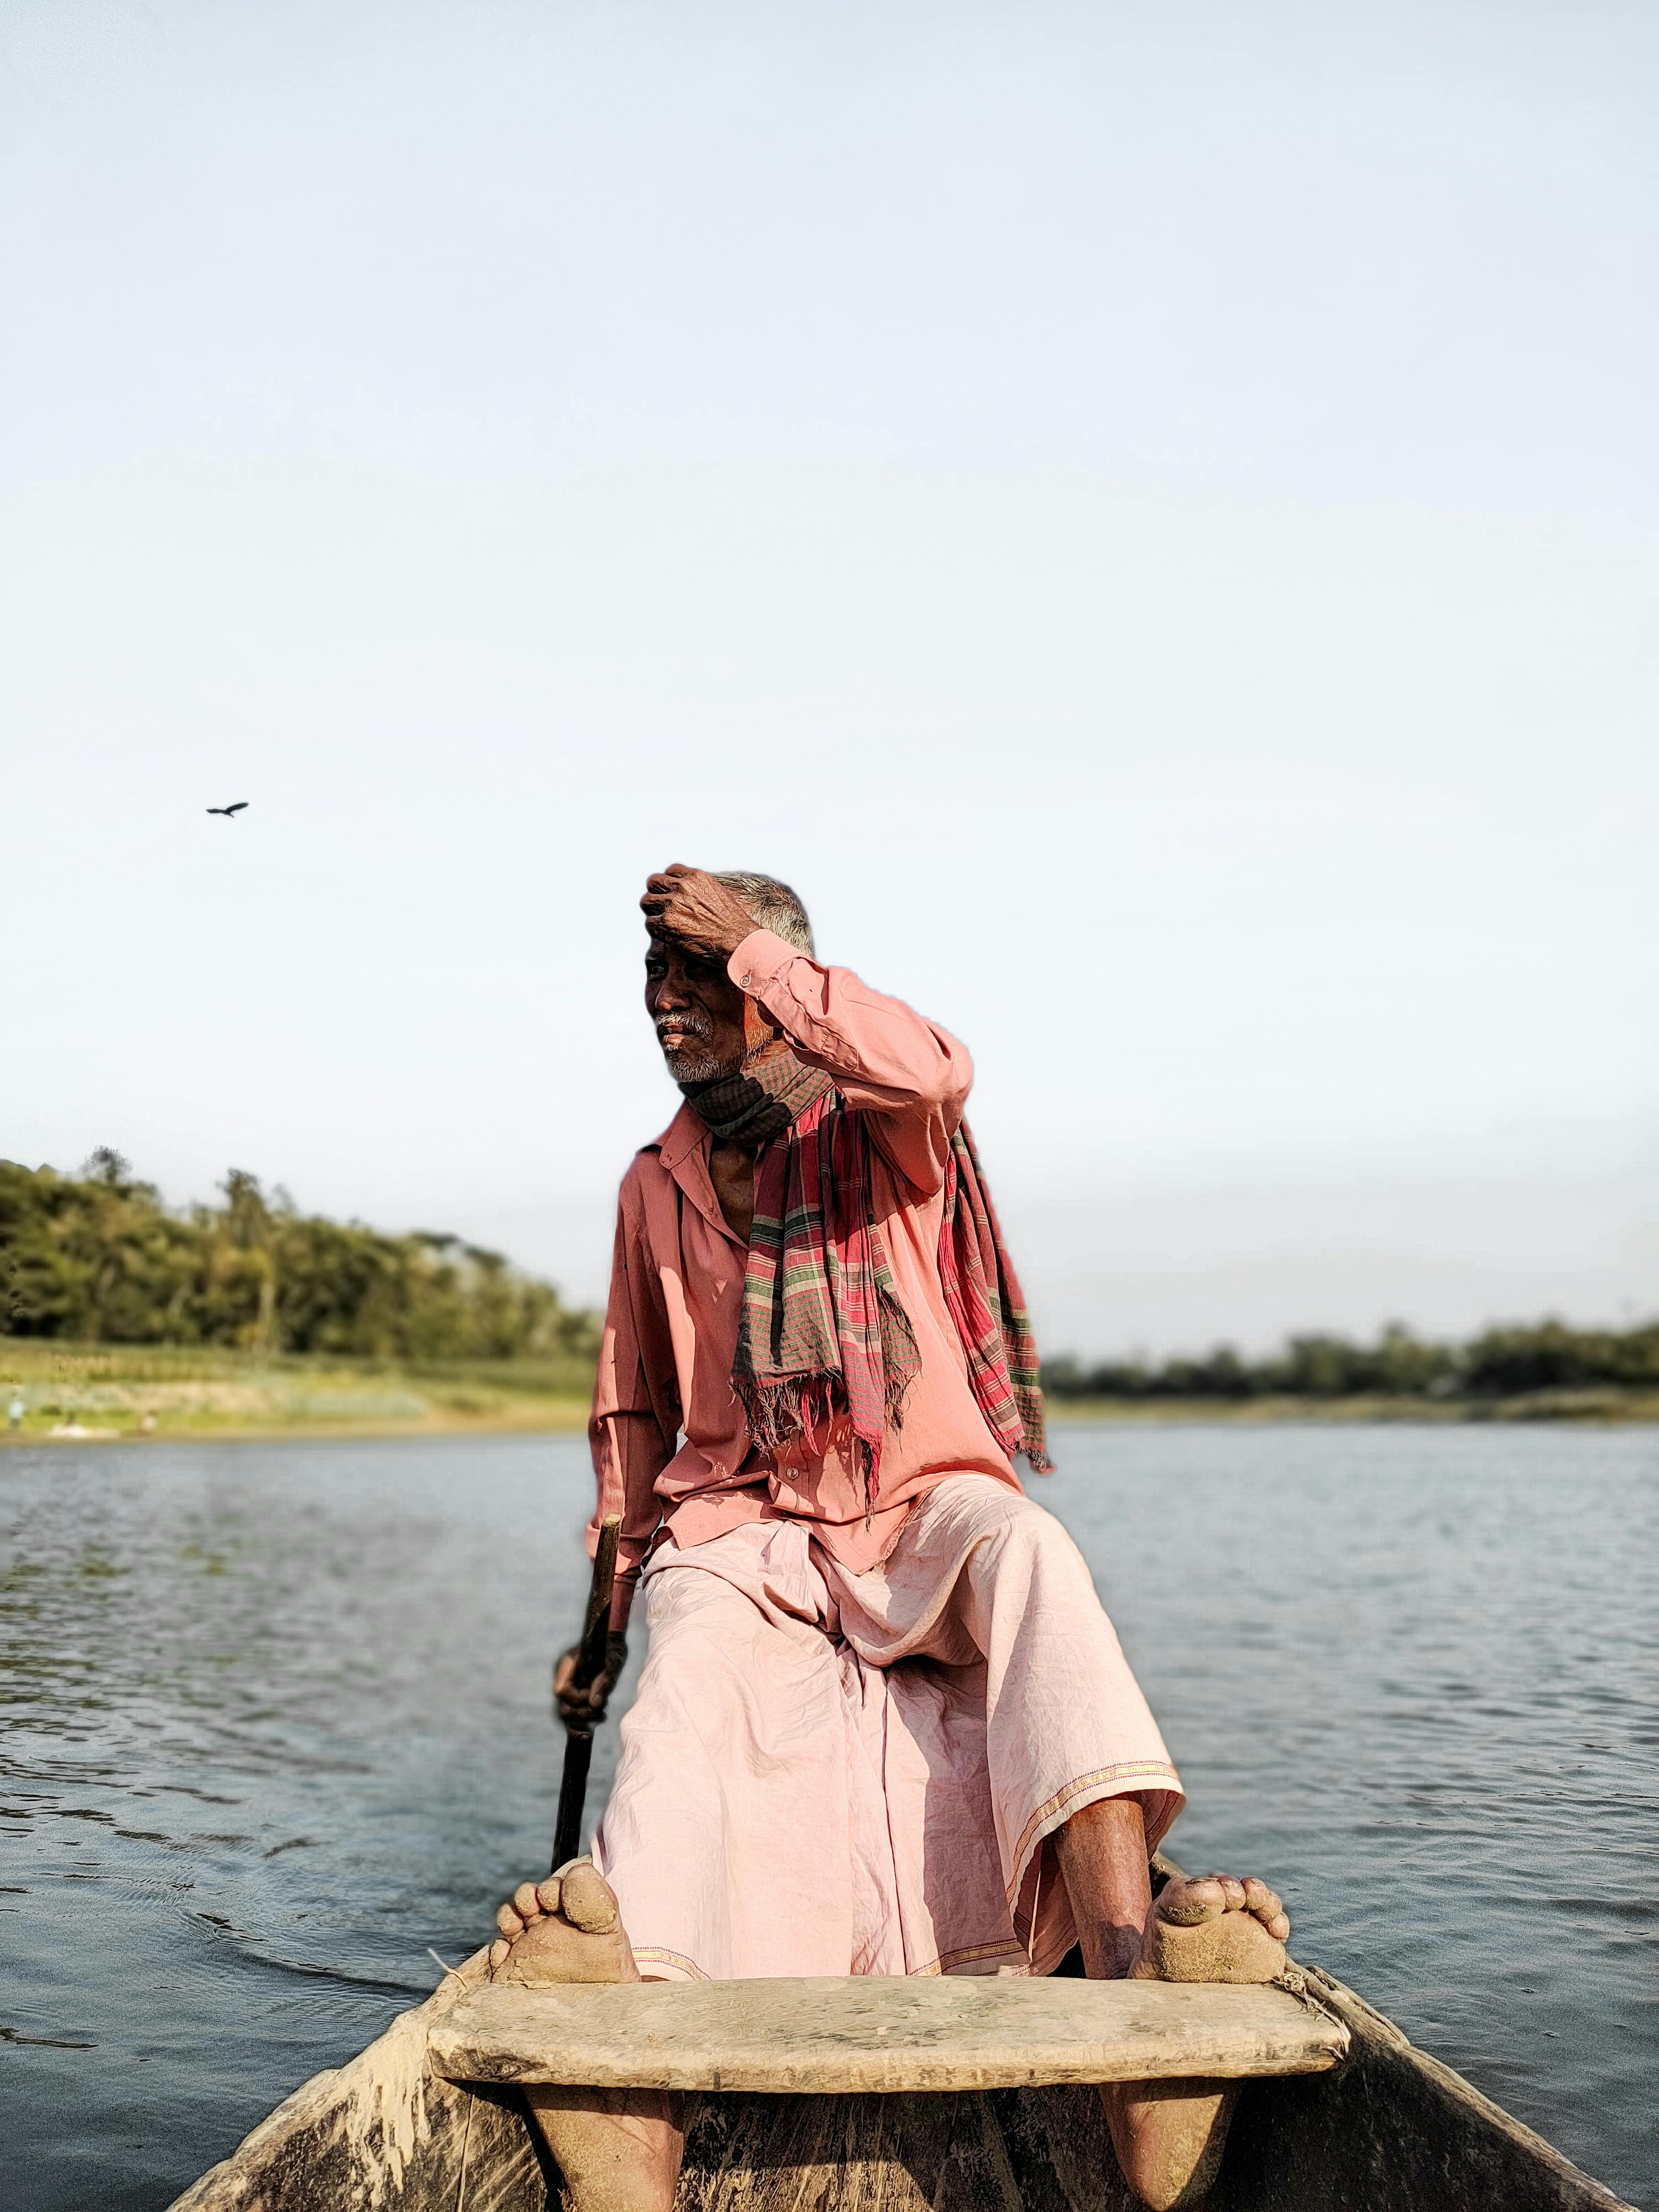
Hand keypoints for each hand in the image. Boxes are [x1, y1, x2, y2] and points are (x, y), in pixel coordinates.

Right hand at [554, 1633, 627, 1726]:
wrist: (612, 1639)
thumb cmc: (613, 1645)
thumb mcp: (615, 1660)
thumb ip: (605, 1681)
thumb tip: (595, 1704)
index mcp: (568, 1663)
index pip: (561, 1690)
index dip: (577, 1698)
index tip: (594, 1694)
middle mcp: (564, 1676)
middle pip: (562, 1706)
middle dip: (582, 1714)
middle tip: (601, 1713)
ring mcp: (568, 1685)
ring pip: (567, 1712)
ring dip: (585, 1718)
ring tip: (602, 1715)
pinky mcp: (575, 1692)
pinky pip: (575, 1712)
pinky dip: (587, 1716)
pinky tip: (601, 1715)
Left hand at [640, 866, 756, 961]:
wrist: (737, 941)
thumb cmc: (732, 923)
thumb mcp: (718, 893)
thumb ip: (699, 888)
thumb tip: (688, 892)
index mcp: (696, 877)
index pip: (670, 871)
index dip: (669, 883)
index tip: (671, 892)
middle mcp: (682, 887)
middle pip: (653, 882)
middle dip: (656, 894)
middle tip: (661, 906)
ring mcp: (672, 904)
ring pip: (646, 902)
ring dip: (653, 911)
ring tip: (663, 921)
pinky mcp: (666, 923)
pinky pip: (650, 923)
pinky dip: (656, 930)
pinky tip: (668, 935)